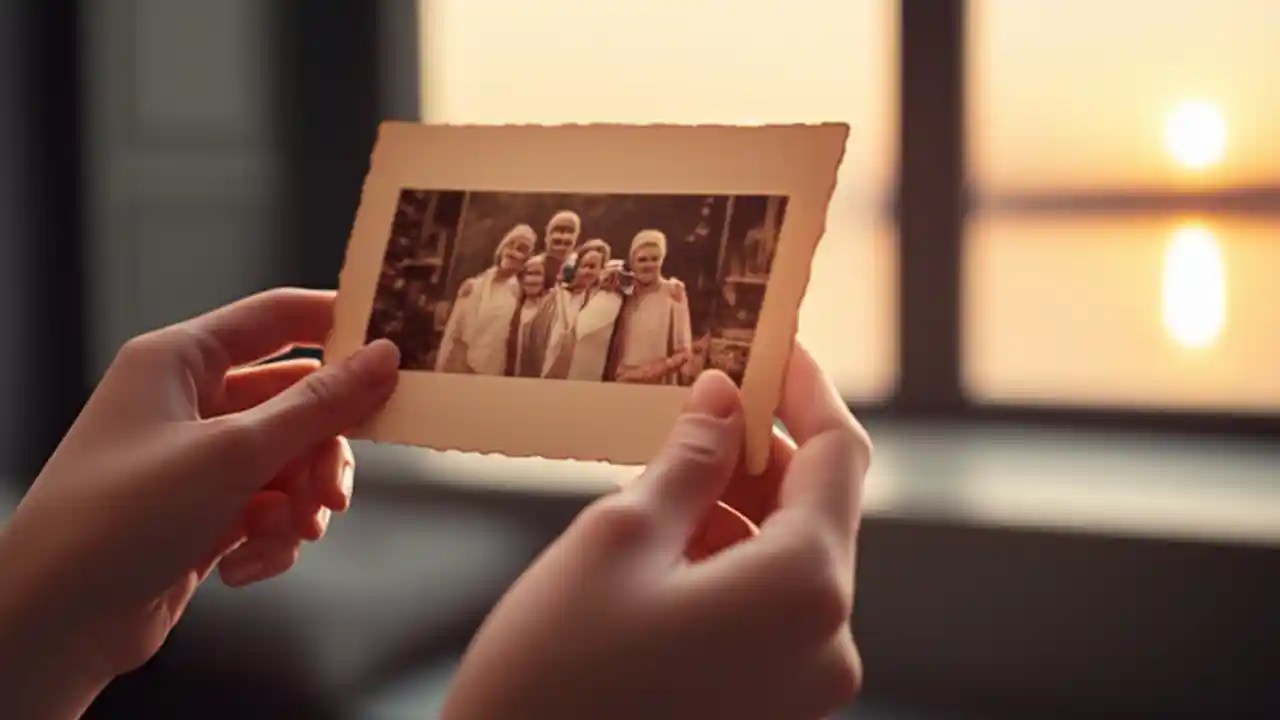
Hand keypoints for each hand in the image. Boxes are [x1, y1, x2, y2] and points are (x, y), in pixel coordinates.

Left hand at [0, 289, 399, 717]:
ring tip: (290, 535)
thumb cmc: (120, 516)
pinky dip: (268, 539)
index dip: (337, 324)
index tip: (395, 345)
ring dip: (299, 504)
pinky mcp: (199, 514)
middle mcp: (185, 403)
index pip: (274, 318)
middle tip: (334, 492)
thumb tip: (383, 358)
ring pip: (288, 463)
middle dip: (320, 451)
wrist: (54, 621)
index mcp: (179, 360)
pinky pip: (266, 510)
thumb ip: (318, 405)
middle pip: (293, 403)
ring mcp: (193, 461)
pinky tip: (242, 567)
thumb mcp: (234, 452)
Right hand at [443, 343, 870, 719]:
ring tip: (661, 486)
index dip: (806, 392)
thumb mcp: (617, 538)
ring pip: (790, 563)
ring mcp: (805, 689)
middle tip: (697, 409)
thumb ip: (689, 460)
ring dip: (739, 513)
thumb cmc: (553, 675)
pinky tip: (665, 553)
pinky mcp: (772, 713)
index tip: (772, 349)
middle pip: (818, 512)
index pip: (838, 456)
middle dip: (760, 455)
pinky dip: (731, 569)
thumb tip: (722, 398)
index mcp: (803, 588)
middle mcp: (827, 643)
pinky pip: (770, 614)